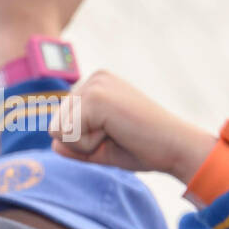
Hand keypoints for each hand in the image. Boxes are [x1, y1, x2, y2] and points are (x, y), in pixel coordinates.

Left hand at [52, 69, 217, 185]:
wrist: (175, 148)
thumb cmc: (140, 147)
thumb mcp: (97, 145)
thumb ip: (71, 142)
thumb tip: (53, 140)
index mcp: (94, 86)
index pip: (59, 124)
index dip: (82, 141)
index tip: (114, 135)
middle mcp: (92, 79)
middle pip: (53, 127)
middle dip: (81, 143)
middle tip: (116, 136)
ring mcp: (93, 85)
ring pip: (57, 131)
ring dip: (84, 144)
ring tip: (116, 134)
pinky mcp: (95, 97)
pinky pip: (67, 135)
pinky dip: (89, 145)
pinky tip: (116, 133)